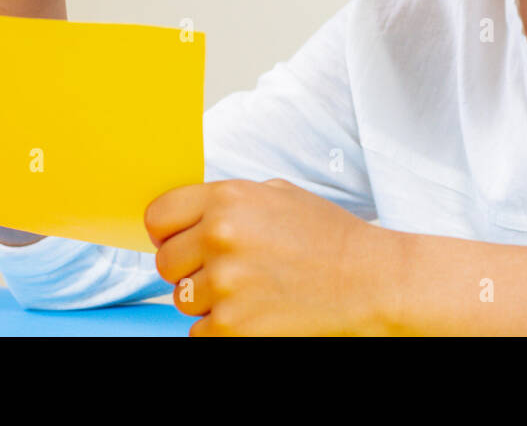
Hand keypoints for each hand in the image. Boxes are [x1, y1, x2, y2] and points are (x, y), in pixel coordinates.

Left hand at [144, 178, 394, 335]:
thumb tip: (187, 216)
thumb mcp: (276, 194)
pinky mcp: (233, 328)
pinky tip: (254, 312)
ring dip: (207, 300)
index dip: (167, 232)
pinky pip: (199, 332)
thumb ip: (227, 201)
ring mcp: (225, 285)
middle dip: (189, 269)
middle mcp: (220, 238)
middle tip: (227, 270)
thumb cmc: (327, 236)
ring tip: (249, 290)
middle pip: (165, 263)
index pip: (157, 217)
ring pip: (182, 300)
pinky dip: (221, 328)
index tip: (181, 241)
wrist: (369, 280)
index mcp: (227, 199)